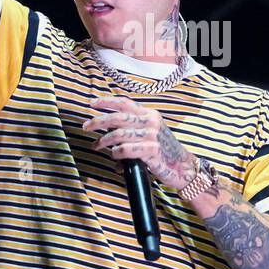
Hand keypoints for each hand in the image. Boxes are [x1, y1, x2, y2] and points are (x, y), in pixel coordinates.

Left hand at [83, 96, 197, 189]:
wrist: (182, 167)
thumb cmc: (164, 150)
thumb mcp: (152, 131)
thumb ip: (134, 126)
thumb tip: (109, 126)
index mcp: (149, 114)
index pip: (124, 103)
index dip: (106, 101)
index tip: (92, 103)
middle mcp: (150, 122)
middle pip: (117, 117)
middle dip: (98, 121)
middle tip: (86, 127)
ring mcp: (151, 136)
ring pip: (118, 134)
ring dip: (103, 141)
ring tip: (97, 145)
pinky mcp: (151, 151)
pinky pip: (125, 150)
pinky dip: (116, 153)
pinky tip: (114, 156)